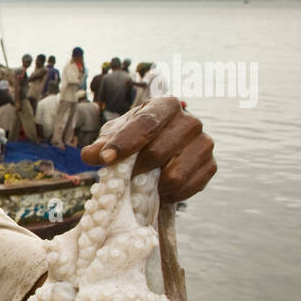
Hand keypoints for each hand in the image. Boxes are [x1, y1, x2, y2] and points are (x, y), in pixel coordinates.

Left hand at [80, 95, 215, 201]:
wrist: (160, 148)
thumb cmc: (134, 138)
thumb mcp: (114, 136)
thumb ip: (102, 144)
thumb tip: (90, 154)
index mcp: (166, 105)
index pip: (145, 123)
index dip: (124, 142)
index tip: (106, 158)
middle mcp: (190, 120)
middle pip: (158, 152)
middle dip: (136, 169)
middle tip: (125, 178)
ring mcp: (204, 143)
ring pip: (174, 175)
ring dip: (153, 186)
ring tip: (143, 184)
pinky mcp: (211, 165)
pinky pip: (188, 188)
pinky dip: (170, 195)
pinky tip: (160, 189)